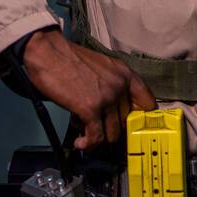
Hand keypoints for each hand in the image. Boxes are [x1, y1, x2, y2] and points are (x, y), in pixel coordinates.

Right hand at [21, 29, 155, 149]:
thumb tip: (112, 110)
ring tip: (83, 131)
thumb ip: (112, 85)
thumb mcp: (101, 67)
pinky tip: (80, 143)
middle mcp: (120, 85)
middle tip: (95, 126)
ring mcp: (107, 98)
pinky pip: (96, 137)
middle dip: (110, 127)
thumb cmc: (68, 59)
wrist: (48, 52)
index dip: (139, 117)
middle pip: (126, 121)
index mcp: (125, 74)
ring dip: (97, 137)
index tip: (129, 125)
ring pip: (112, 133)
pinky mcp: (90, 109)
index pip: (148, 102)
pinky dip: (88, 144)